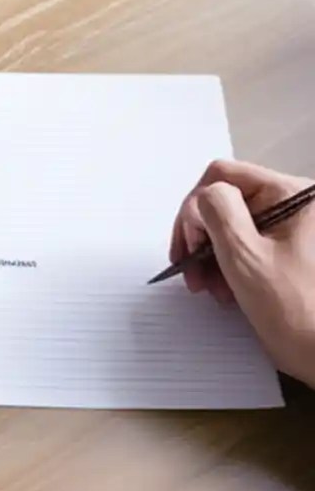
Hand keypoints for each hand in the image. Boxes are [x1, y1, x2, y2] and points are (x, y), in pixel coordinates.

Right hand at [170, 160, 314, 383]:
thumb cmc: (301, 314)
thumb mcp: (246, 258)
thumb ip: (217, 215)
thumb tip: (200, 199)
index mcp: (292, 196)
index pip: (222, 177)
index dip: (195, 210)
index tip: (189, 246)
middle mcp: (295, 205)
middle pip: (225, 201)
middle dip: (201, 238)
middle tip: (191, 271)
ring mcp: (292, 228)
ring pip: (230, 225)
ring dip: (211, 257)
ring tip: (211, 288)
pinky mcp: (288, 250)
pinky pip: (245, 244)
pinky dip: (227, 266)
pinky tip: (226, 290)